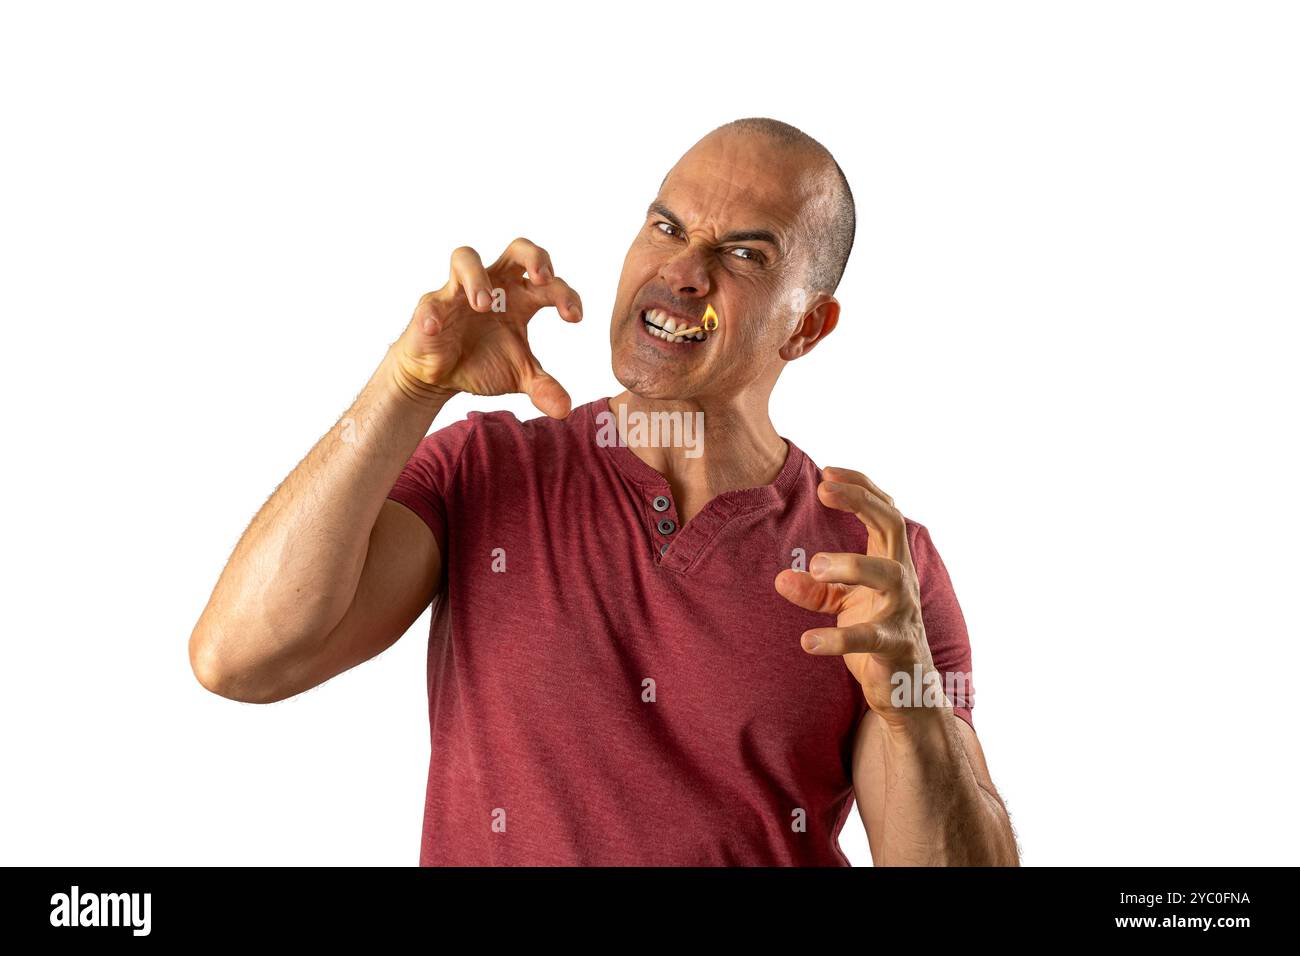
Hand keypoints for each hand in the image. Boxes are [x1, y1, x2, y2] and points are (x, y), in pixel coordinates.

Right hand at [388, 238, 583, 417]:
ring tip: (482, 305)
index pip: (548, 283)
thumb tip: (565, 408)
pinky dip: (433, 315)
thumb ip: (543, 388)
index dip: (565, 294)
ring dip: (476, 277)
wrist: (440, 375)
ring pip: (466, 258)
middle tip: (542, 277)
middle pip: (516, 250)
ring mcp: (459, 293)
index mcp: (520, 298)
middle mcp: (493, 287)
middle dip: (533, 256)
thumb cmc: (483, 362)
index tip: (574, 318)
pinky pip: (430, 304)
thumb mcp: (518, 377)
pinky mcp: (431, 307)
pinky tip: (438, 330)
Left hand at [774, 466, 944, 728]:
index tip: (828, 471)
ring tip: (816, 565)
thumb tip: (781, 579)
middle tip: (824, 489)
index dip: (860, 486)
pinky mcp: (896, 648)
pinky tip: (807, 642)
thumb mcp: (843, 606)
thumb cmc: (876, 635)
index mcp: (890, 562)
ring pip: (889, 576)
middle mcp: (902, 580)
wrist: (906, 692)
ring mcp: (903, 613)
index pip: (884, 511)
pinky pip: (869, 638)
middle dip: (861, 502)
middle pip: (893, 526)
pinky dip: (836, 639)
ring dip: (852, 563)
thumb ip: (815, 589)